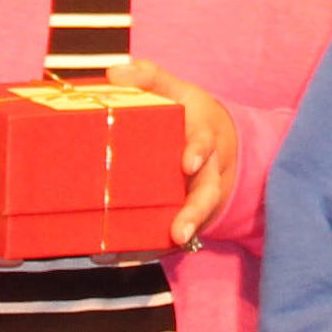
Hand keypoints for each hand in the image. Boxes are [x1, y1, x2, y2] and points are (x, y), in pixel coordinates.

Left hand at [109, 57, 240, 247]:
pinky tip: (112, 257)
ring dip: (169, 239)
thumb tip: (113, 74)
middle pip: (206, 195)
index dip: (198, 152)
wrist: (218, 143)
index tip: (187, 162)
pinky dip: (144, 250)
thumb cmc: (186, 115)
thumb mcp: (175, 90)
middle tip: (179, 232)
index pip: (205, 143)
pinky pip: (166, 237)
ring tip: (146, 255)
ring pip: (190, 222)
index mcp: (202, 135)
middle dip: (194, 214)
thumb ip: (148, 77)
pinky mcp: (182, 217)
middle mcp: (205, 172)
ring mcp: (196, 199)